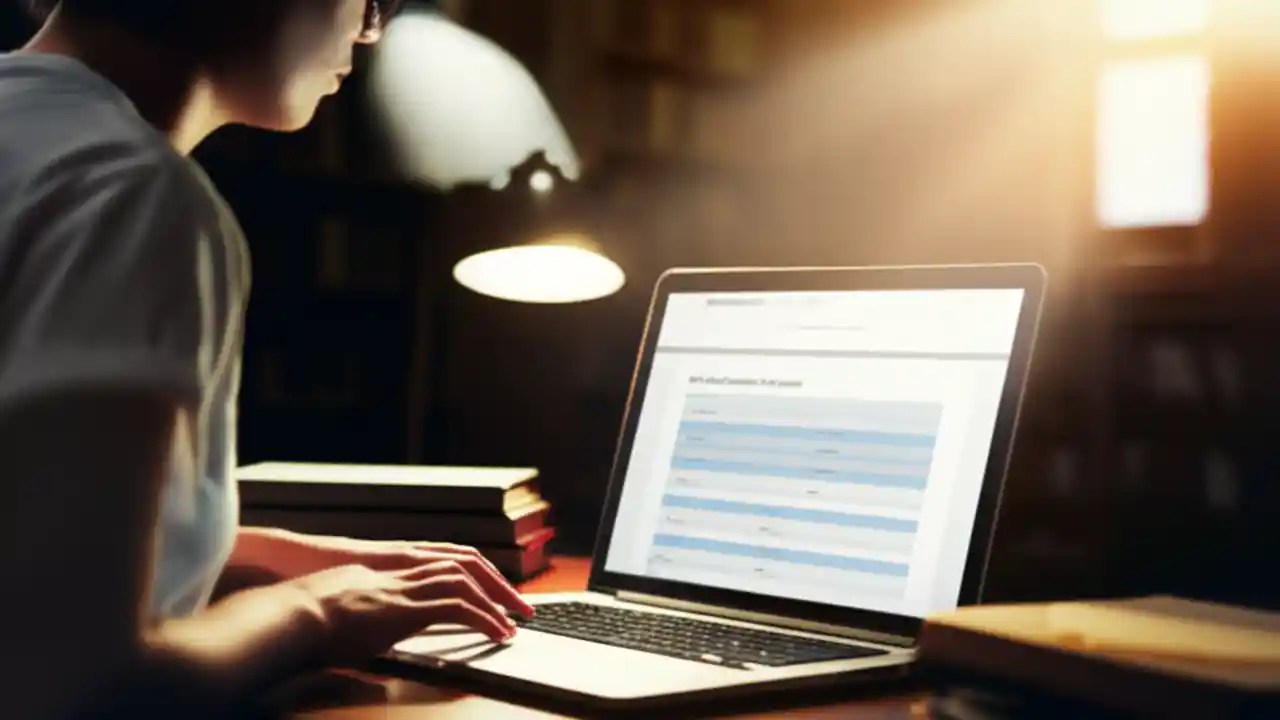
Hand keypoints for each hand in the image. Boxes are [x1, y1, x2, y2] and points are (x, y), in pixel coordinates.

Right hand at [291, 562, 518, 666]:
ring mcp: (404, 587)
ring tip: (516, 620)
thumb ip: (363, 624)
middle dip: (495, 583)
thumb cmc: (306, 618)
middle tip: (520, 604)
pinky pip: (456, 607)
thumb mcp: (342, 614)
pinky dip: (483, 618)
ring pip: (465, 580)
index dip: (470, 576)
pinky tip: (497, 632)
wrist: (290, 612)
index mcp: (389, 572)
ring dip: (496, 599)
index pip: (441, 563)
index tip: (490, 592)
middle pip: (463, 563)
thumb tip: (368, 650)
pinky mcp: (406, 608)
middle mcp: (401, 572)